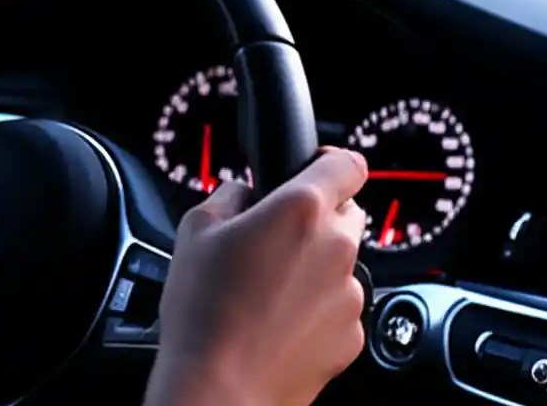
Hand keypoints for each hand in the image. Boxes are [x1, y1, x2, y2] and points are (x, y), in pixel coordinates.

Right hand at [146, 148, 367, 405]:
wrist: (217, 390)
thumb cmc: (203, 314)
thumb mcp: (195, 230)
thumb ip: (230, 196)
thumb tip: (244, 194)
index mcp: (302, 210)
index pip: (347, 164)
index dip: (330, 164)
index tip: (316, 170)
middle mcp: (336, 247)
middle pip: (348, 213)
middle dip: (318, 219)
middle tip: (276, 240)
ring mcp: (349, 294)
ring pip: (343, 263)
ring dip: (315, 268)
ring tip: (269, 292)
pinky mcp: (351, 335)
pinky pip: (340, 307)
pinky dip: (318, 310)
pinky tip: (279, 322)